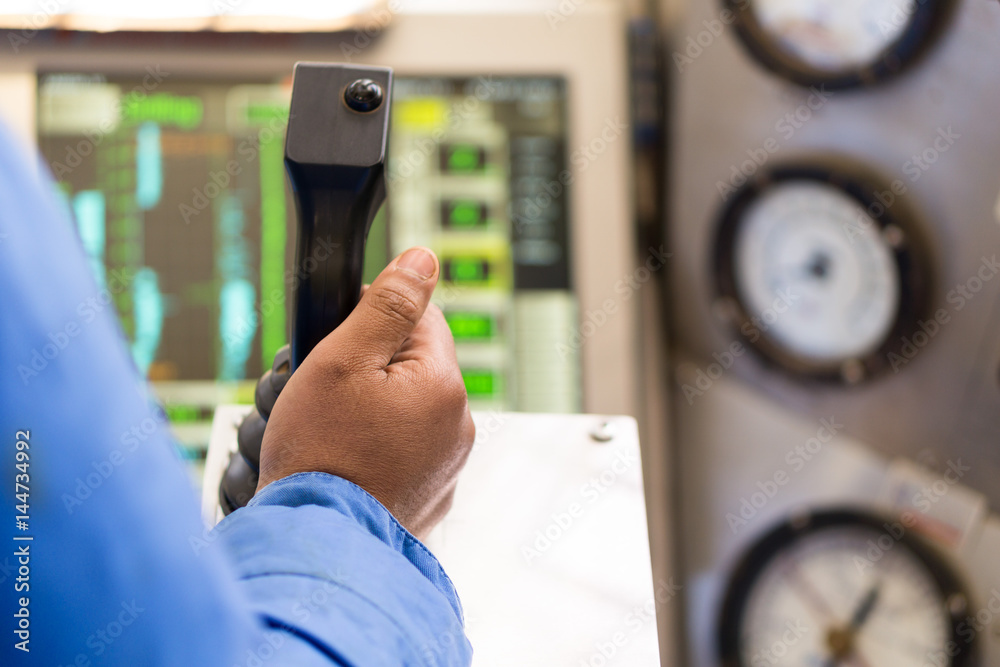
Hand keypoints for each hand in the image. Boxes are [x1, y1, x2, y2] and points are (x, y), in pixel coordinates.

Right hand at [257, 247, 475, 539]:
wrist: (316, 544)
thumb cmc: (320, 457)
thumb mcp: (342, 359)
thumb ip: (387, 304)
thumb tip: (422, 260)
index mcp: (443, 384)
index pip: (419, 317)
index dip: (370, 320)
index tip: (336, 341)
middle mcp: (457, 425)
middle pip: (409, 365)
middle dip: (365, 368)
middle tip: (325, 395)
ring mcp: (445, 465)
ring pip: (402, 409)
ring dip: (367, 409)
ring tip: (329, 434)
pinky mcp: (427, 496)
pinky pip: (401, 452)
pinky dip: (374, 450)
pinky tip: (342, 463)